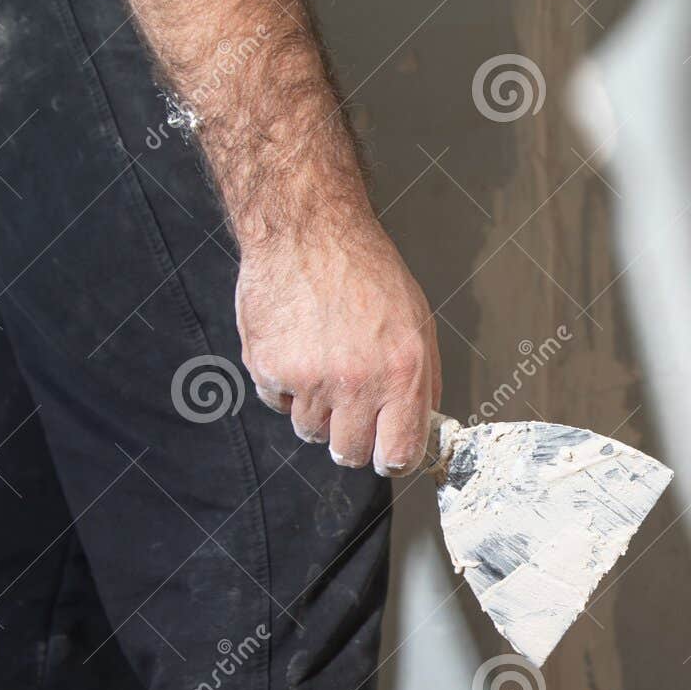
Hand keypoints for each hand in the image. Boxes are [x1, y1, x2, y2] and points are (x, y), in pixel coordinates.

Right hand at [234, 217, 441, 474]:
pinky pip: (278, 404)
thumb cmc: (367, 272)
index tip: (386, 453)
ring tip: (323, 364)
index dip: (392, 459)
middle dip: (352, 440)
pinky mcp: (268, 368)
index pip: (398, 454)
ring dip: (318, 411)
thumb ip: (422, 381)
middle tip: (351, 411)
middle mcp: (356, 383)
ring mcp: (308, 379)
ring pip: (310, 431)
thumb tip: (420, 428)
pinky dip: (286, 387)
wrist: (308, 230)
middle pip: (350, 453)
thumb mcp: (417, 323)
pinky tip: (297, 349)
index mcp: (402, 374)